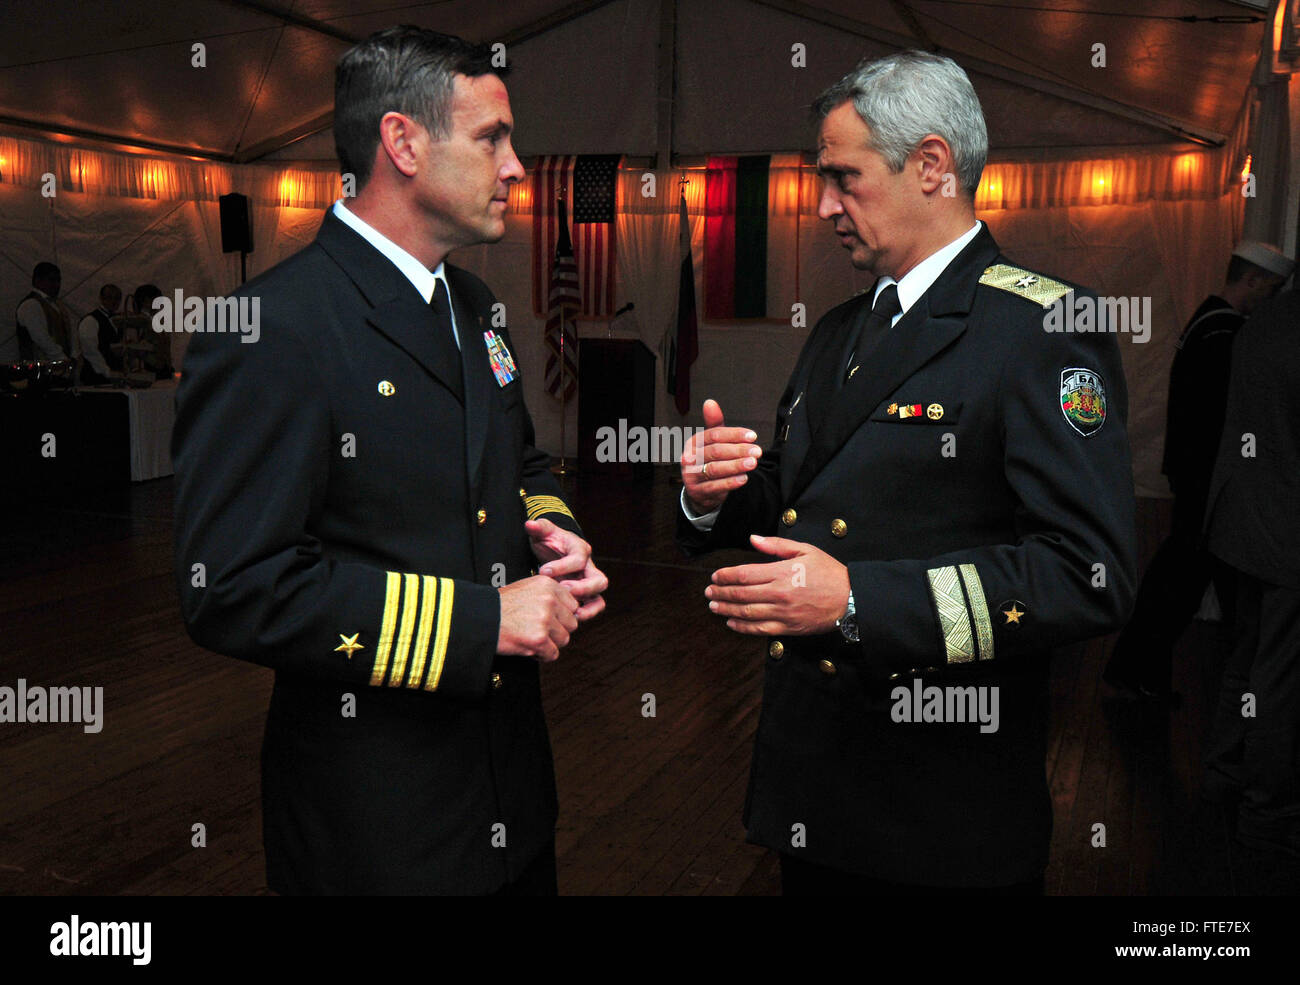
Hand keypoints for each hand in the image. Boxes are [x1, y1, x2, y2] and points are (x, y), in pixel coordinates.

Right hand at [497, 576, 579, 661]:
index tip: (550, 619)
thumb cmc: (500, 606)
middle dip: (557, 631)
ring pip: (564, 639)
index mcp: (548, 585)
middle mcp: (549, 600)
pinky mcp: (539, 639)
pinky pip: (552, 654)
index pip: (573, 605)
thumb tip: (572, 609)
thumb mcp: (527, 588)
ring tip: (532, 638)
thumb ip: (549, 595)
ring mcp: (545, 620)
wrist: (480, 619)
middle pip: (571, 624)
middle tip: (539, 631)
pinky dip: (541, 655)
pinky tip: (528, 647)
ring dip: (550, 643)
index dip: (561, 616)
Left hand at [526, 517, 607, 621]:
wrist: (554, 550)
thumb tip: (530, 524)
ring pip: (599, 599)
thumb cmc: (550, 541)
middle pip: (599, 581)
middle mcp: (589, 568)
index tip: (543, 570)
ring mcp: (589, 583)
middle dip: (582, 588)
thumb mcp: (544, 532)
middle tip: (563, 589)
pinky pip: (592, 607)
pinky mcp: (585, 596)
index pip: (578, 559)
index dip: (562, 566)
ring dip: (588, 608)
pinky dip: (585, 614)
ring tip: (571, 613)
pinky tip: (568, 618)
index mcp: (581, 550)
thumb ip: (538, 527)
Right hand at [680, 398, 762, 513]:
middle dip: (738, 451)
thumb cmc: (708, 460)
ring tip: (753, 463)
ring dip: (736, 466)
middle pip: (715, 451)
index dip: (734, 435)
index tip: (753, 436)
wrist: (699, 490)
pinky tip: (744, 478)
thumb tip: (710, 402)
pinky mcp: (698, 491)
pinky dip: (730, 482)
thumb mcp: (711, 442)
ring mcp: (692, 476)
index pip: (714, 435)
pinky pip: (715, 486)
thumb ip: (714, 423)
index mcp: (693, 442)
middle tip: (757, 451)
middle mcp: (690, 458)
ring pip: (715, 469)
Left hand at [705, 535, 849, 635]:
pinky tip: (731, 622)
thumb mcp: (805, 550)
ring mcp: (782, 613)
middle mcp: (779, 593)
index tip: (715, 576)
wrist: (851, 599)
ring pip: (747, 612)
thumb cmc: (829, 573)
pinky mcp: (788, 628)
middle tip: (708, 591)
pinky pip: (759, 629)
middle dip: (721, 592)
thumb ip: (776, 545)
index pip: (745, 574)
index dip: (726, 575)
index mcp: (782, 572)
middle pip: (741, 594)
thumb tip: (752, 539)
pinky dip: (742, 627)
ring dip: (726, 609)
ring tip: (713, 605)